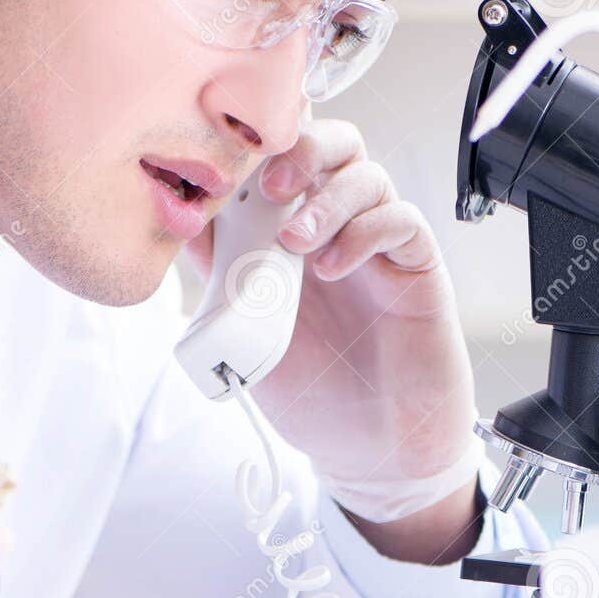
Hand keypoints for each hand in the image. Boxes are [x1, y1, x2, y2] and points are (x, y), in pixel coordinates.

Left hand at [187, 118, 481, 556]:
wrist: (371, 452)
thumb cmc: (314, 392)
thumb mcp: (246, 333)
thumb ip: (220, 278)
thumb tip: (181, 224)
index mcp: (291, 235)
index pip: (282, 161)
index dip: (260, 144)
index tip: (229, 158)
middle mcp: (338, 229)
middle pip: (332, 145)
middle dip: (300, 148)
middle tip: (272, 186)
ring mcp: (379, 246)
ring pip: (367, 174)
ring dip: (327, 197)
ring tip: (296, 244)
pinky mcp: (417, 269)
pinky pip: (401, 221)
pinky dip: (366, 231)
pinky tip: (334, 267)